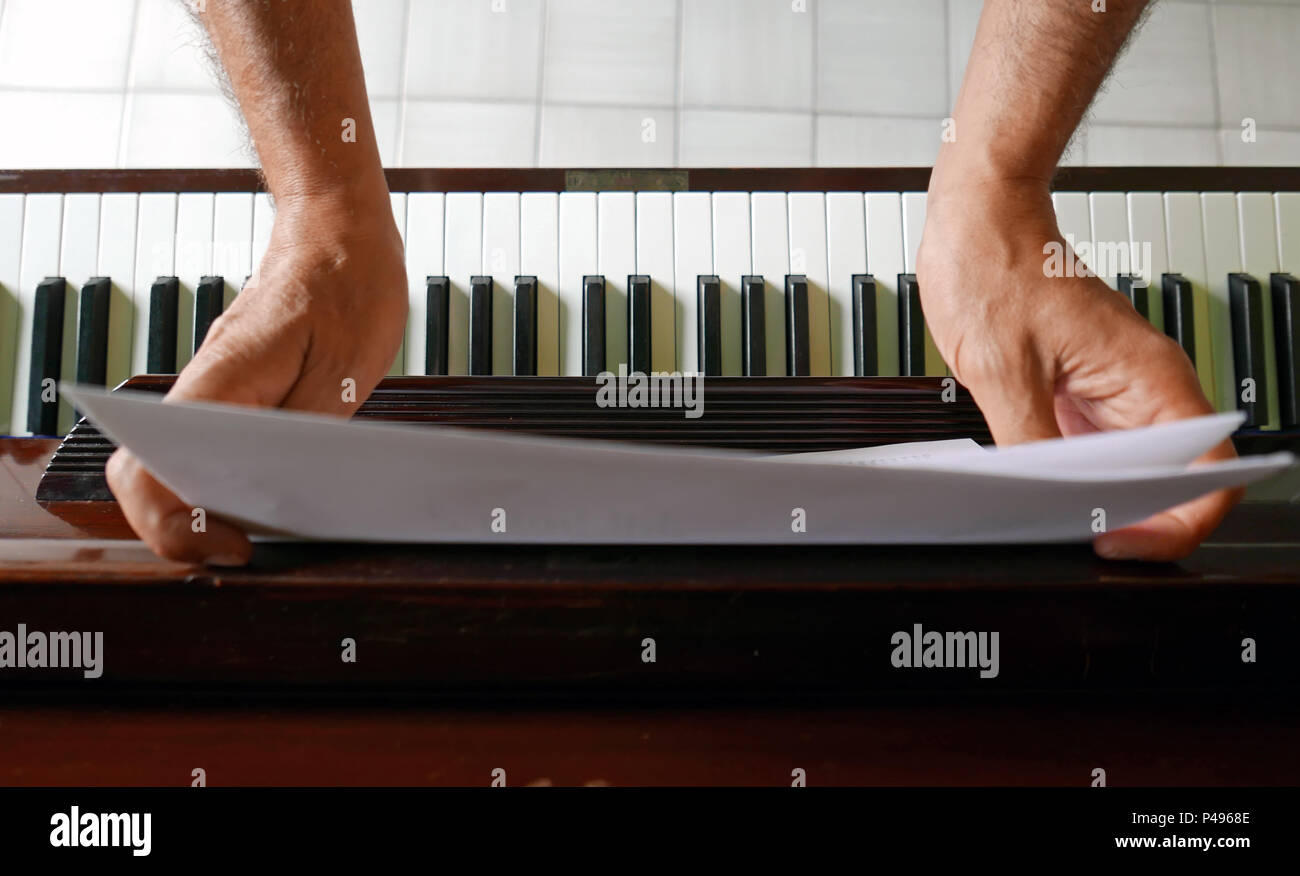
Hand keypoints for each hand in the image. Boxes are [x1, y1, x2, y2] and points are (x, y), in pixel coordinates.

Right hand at [106, 192, 407, 564]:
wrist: (338, 232)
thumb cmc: (347, 286)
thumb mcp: (346, 367)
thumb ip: (307, 430)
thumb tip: (280, 490)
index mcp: (222, 381)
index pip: (152, 469)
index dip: (177, 526)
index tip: (233, 546)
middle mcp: (203, 387)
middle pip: (147, 476)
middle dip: (179, 530)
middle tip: (240, 551)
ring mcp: (213, 390)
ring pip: (172, 464)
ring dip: (200, 508)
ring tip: (256, 532)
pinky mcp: (235, 392)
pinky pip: (207, 447)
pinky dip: (222, 481)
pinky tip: (268, 497)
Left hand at [916, 176, 1240, 560]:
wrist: (977, 219)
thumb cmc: (997, 267)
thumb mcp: (1003, 371)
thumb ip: (1030, 445)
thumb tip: (1044, 501)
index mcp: (1150, 376)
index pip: (1207, 472)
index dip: (1174, 523)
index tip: (1121, 542)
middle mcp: (1142, 385)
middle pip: (1168, 479)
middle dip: (1132, 520)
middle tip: (1080, 539)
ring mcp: (1111, 390)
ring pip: (1127, 469)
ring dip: (1097, 500)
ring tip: (1051, 517)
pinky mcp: (1078, 391)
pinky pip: (1087, 449)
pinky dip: (1068, 476)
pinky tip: (1033, 488)